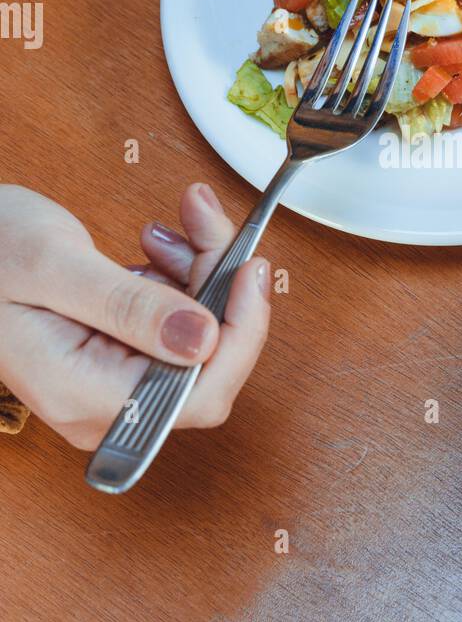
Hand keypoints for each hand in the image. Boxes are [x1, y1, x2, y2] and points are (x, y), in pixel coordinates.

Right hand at [0, 183, 270, 450]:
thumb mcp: (52, 265)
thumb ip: (128, 306)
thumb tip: (202, 338)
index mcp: (84, 394)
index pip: (200, 394)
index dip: (241, 335)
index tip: (249, 269)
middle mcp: (102, 402)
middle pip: (207, 361)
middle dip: (219, 285)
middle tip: (204, 219)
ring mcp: (110, 381)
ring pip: (198, 335)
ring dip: (202, 272)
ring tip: (177, 221)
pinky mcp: (116, 354)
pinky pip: (176, 323)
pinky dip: (180, 276)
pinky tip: (156, 244)